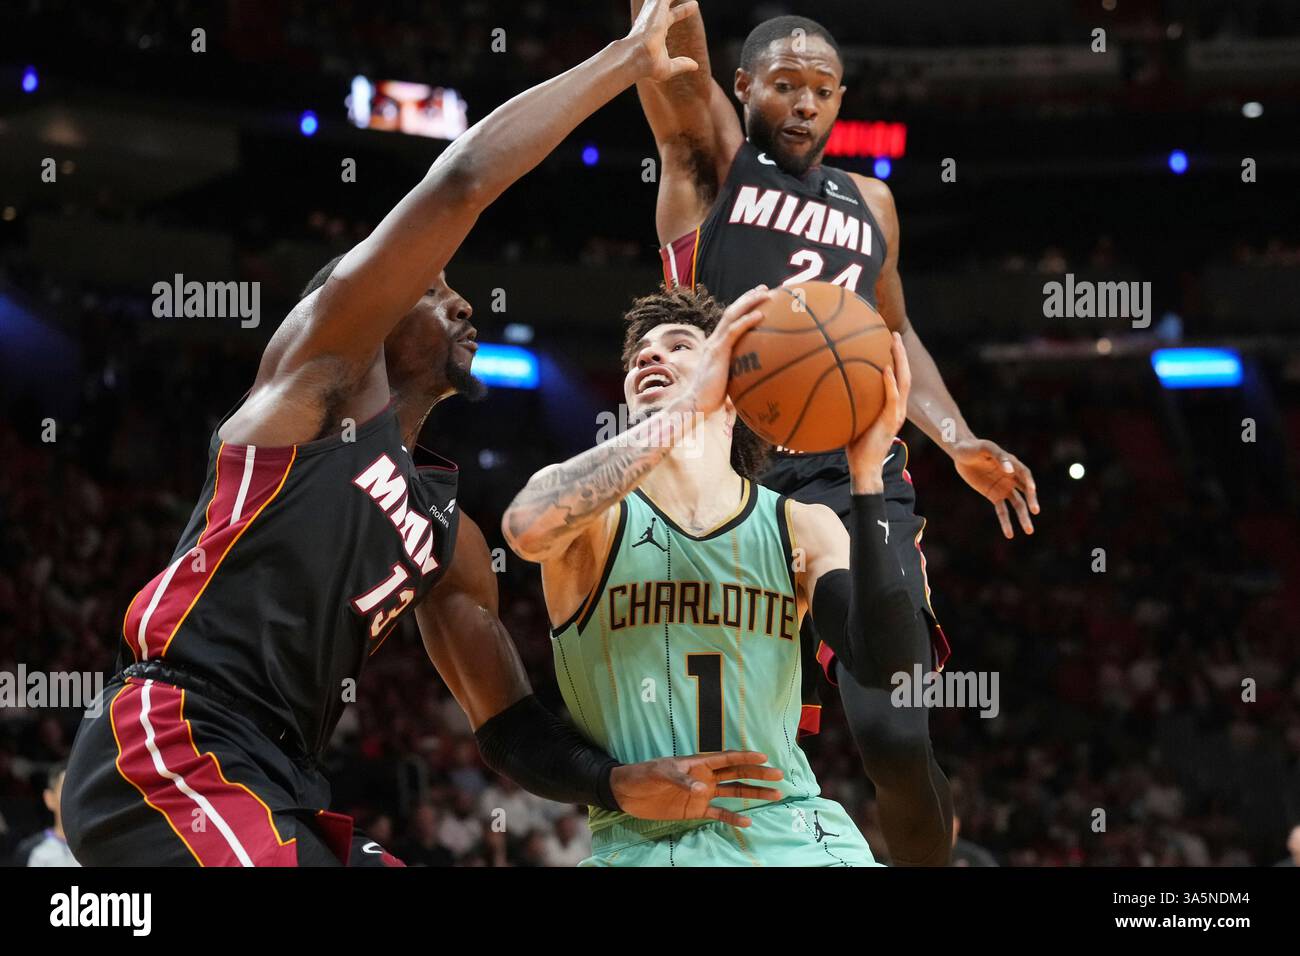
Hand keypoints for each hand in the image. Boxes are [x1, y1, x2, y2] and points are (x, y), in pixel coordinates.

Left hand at [610, 750, 784, 826]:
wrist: (628, 792)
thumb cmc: (644, 775)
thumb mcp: (661, 773)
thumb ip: (682, 780)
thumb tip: (704, 789)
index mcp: (698, 763)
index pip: (726, 758)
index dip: (745, 756)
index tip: (764, 756)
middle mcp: (705, 777)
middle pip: (737, 773)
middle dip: (758, 774)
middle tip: (779, 776)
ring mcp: (702, 794)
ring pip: (734, 792)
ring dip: (753, 793)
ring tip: (774, 794)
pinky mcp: (695, 810)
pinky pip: (719, 813)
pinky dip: (733, 817)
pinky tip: (748, 821)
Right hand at [627, 0, 700, 81]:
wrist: (639, 56)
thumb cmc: (649, 65)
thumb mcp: (669, 66)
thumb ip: (682, 63)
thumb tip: (695, 66)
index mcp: (657, 30)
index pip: (672, 16)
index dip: (683, 11)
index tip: (693, 6)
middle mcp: (655, 18)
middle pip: (668, 3)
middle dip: (680, 2)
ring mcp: (654, 10)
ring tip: (692, 0)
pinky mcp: (657, 3)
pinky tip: (694, 1)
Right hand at [684, 284, 770, 415]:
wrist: (697, 405)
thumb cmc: (712, 399)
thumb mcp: (730, 383)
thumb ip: (741, 376)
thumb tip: (759, 381)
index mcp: (717, 346)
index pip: (730, 321)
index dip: (743, 308)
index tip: (759, 300)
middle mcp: (714, 340)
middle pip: (732, 312)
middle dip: (748, 298)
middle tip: (765, 288)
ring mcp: (715, 344)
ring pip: (732, 315)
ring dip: (749, 302)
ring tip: (766, 294)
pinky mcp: (717, 351)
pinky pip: (734, 331)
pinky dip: (747, 321)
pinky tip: (760, 315)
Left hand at [846, 332, 909, 492]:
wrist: (864, 468)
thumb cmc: (856, 446)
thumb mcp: (852, 419)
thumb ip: (849, 404)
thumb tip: (829, 389)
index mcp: (891, 406)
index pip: (897, 378)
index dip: (896, 359)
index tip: (888, 341)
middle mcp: (897, 407)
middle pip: (904, 374)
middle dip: (901, 353)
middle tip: (894, 334)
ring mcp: (896, 414)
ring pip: (903, 381)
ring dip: (900, 360)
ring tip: (894, 342)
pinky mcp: (890, 421)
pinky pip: (892, 398)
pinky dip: (889, 383)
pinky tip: (885, 368)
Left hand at [951, 439, 1039, 537]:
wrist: (961, 454)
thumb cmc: (974, 447)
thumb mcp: (986, 447)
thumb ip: (999, 456)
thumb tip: (1009, 470)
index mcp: (1013, 464)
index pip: (1025, 475)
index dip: (1029, 482)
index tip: (1032, 491)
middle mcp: (1012, 477)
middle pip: (1026, 491)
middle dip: (1031, 501)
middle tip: (1035, 511)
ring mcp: (1004, 487)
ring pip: (1017, 504)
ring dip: (1023, 517)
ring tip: (1029, 531)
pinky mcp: (994, 495)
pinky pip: (1002, 510)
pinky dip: (1006, 522)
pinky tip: (1010, 534)